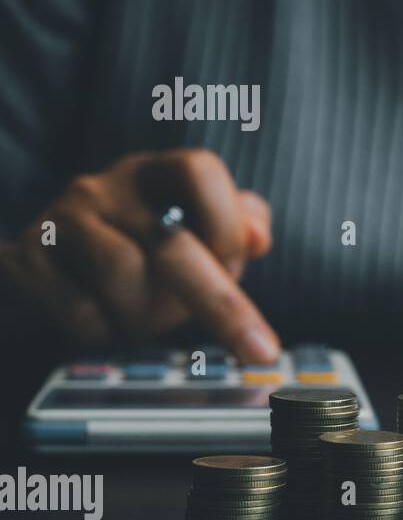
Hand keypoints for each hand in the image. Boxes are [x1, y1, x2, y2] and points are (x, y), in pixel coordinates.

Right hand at [0, 149, 279, 362]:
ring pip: (125, 275)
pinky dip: (105, 332)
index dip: (227, 218)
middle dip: (222, 304)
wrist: (48, 279)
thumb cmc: (137, 256)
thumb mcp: (193, 234)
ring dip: (148, 316)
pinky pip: (82, 310)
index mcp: (154, 174)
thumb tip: (258, 235)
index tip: (242, 258)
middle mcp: (105, 187)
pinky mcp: (26, 260)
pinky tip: (105, 324)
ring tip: (145, 320)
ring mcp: (61, 221)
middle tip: (259, 350)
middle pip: (173, 240)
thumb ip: (236, 227)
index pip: (200, 170)